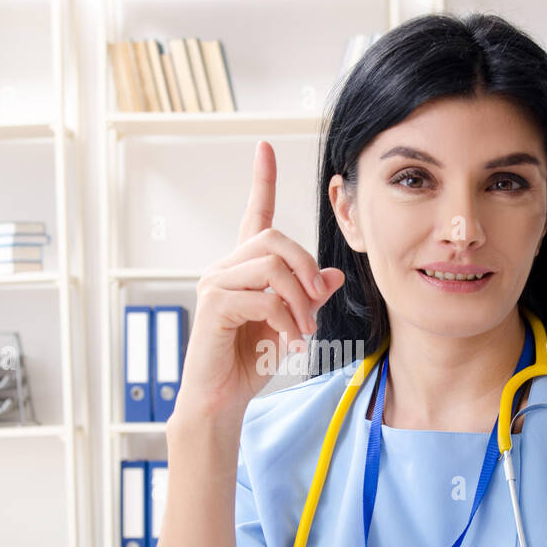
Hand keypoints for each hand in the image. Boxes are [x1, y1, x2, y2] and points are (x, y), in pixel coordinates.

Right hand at [171, 140, 346, 426]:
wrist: (221, 399)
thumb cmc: (248, 362)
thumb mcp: (290, 325)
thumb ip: (308, 298)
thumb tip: (332, 276)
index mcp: (242, 267)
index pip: (254, 214)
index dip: (262, 180)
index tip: (265, 147)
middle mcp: (224, 268)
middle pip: (276, 239)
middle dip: (306, 270)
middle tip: (316, 307)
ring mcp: (214, 283)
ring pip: (272, 265)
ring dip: (299, 300)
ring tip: (303, 330)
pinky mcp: (214, 305)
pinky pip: (263, 296)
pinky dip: (285, 318)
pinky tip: (287, 339)